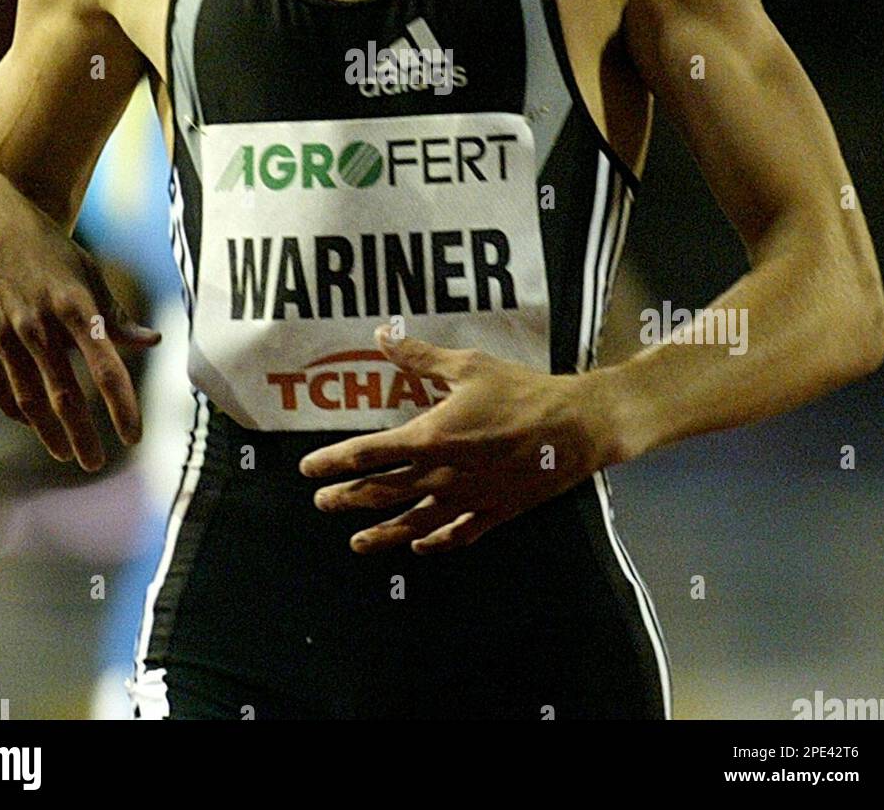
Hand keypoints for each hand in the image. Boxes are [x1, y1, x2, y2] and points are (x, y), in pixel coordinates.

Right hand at [0, 175, 159, 469]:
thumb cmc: (44, 246)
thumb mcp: (86, 271)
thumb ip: (116, 314)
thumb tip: (152, 342)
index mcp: (74, 304)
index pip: (105, 366)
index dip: (121, 405)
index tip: (134, 435)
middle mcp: (38, 322)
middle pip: (64, 393)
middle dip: (82, 434)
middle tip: (96, 463)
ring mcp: (2, 332)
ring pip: (28, 397)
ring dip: (48, 431)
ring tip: (66, 453)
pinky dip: (15, 409)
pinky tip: (31, 422)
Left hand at [299, 325, 622, 554]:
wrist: (575, 427)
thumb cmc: (520, 391)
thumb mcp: (468, 365)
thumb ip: (420, 356)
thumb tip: (382, 336)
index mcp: (430, 436)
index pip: (368, 453)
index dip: (333, 462)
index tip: (308, 470)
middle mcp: (441, 474)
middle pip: (381, 492)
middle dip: (347, 498)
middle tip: (322, 504)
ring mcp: (467, 498)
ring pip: (413, 522)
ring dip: (381, 533)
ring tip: (357, 542)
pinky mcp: (493, 513)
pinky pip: (457, 534)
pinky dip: (434, 542)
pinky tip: (420, 546)